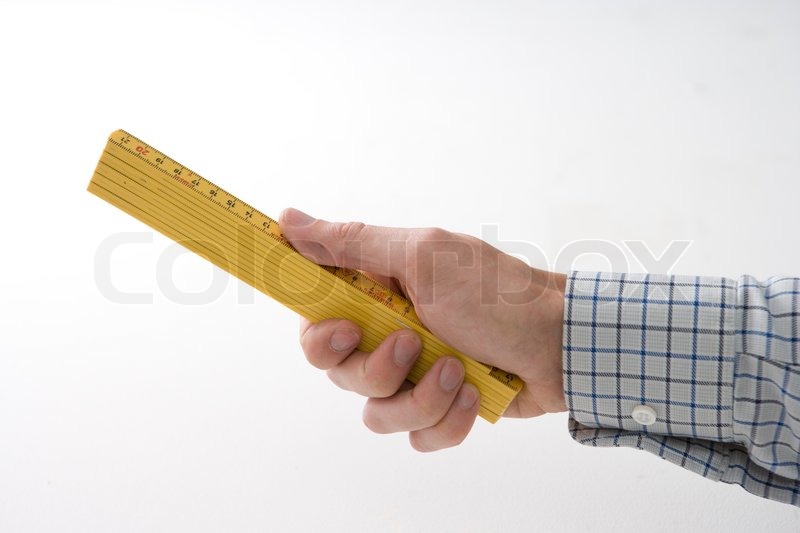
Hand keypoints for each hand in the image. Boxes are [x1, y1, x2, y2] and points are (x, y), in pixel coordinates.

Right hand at [279, 208, 566, 450]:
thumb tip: (287, 219)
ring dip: (421, 398)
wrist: (562, 342)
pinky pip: (416, 437)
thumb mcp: (423, 256)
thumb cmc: (496, 293)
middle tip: (413, 344)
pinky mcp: (441, 410)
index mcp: (378, 295)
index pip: (316, 322)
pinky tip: (476, 394)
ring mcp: (416, 376)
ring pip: (377, 414)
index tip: (346, 331)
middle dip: (377, 369)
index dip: (320, 336)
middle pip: (339, 374)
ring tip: (459, 371)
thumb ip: (353, 243)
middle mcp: (389, 336)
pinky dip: (448, 422)